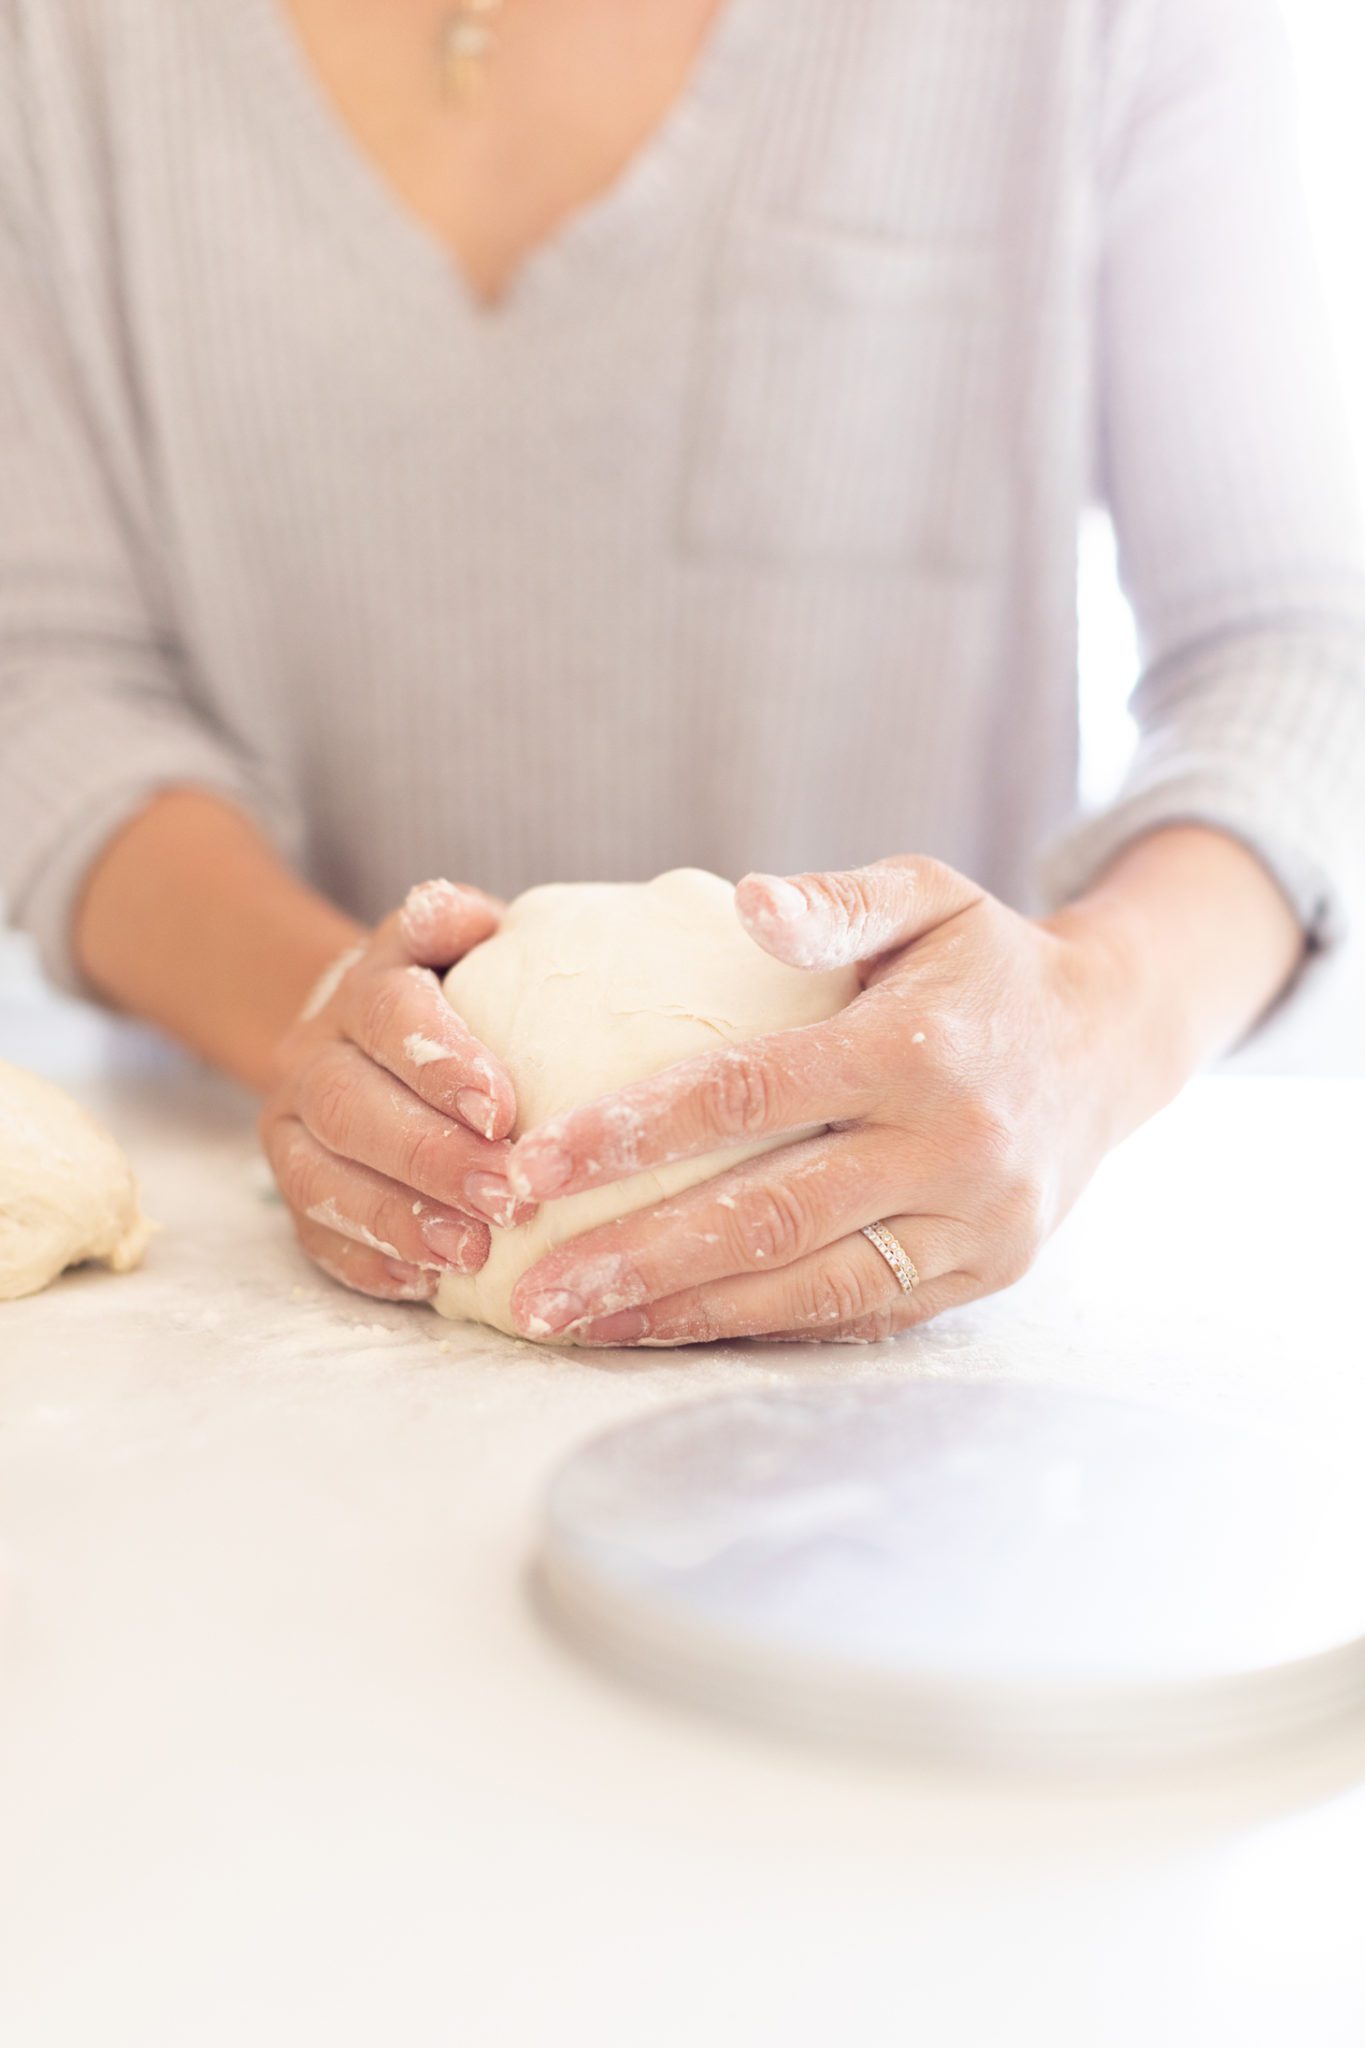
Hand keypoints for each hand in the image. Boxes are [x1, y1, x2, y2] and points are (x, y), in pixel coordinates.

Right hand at [261, 879, 532, 1301]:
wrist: (377, 1029)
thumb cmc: (463, 990)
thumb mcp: (470, 941)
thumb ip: (470, 926)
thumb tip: (482, 920)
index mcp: (368, 985)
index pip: (390, 1014)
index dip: (440, 1061)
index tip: (502, 1108)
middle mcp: (316, 1051)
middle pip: (351, 1105)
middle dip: (429, 1157)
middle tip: (509, 1196)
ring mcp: (294, 1124)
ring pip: (320, 1177)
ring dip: (398, 1219)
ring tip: (471, 1252)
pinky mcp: (293, 1185)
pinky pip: (313, 1233)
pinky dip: (367, 1262)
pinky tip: (425, 1284)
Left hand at [502, 857, 1147, 1344]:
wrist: (1114, 1043)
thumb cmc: (987, 964)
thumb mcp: (928, 895)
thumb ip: (836, 902)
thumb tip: (746, 898)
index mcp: (918, 1048)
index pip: (752, 1094)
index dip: (633, 1132)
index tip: (534, 1164)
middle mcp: (953, 1146)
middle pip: (770, 1215)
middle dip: (640, 1259)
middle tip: (535, 1288)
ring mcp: (976, 1225)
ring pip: (812, 1289)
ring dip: (687, 1315)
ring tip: (581, 1327)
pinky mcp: (984, 1275)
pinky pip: (859, 1314)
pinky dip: (761, 1328)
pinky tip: (675, 1332)